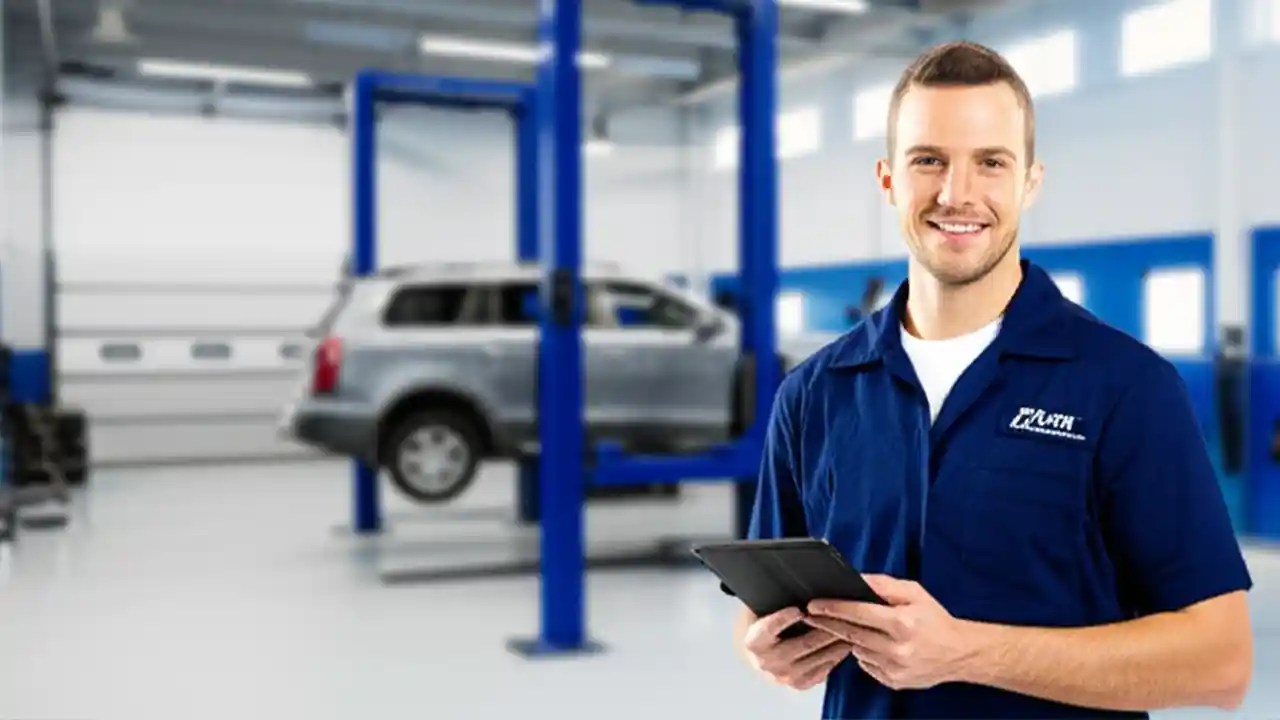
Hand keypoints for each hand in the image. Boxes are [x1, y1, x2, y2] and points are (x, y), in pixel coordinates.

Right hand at [742, 607, 853, 690]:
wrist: (763, 654)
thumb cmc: (768, 626)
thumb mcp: (765, 612)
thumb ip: (776, 603)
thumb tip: (798, 587)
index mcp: (754, 641)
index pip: (768, 628)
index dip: (783, 618)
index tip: (800, 609)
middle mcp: (766, 662)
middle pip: (802, 644)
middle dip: (824, 628)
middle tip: (840, 615)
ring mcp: (783, 676)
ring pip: (817, 657)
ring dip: (836, 643)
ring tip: (850, 628)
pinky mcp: (799, 684)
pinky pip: (823, 670)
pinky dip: (836, 657)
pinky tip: (845, 645)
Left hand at [804, 575, 974, 690]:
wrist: (959, 653)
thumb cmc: (936, 621)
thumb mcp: (914, 593)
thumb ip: (883, 585)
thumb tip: (857, 580)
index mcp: (902, 623)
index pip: (858, 613)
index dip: (833, 608)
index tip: (814, 604)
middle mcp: (897, 648)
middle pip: (851, 634)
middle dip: (828, 622)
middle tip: (811, 614)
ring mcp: (894, 668)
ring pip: (857, 649)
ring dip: (850, 637)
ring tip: (848, 626)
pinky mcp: (893, 681)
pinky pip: (866, 664)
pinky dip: (864, 652)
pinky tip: (872, 643)